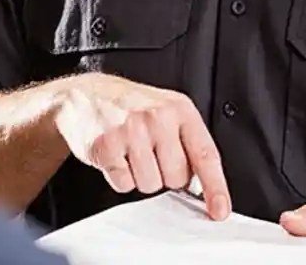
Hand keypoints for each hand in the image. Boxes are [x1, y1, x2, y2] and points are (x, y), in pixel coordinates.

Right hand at [52, 72, 230, 219]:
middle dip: (165, 175)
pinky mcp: (107, 145)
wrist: (86, 95)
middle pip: (176, 178)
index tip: (219, 210)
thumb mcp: (166, 111)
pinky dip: (120, 177)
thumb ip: (186, 142)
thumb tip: (202, 185)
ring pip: (150, 185)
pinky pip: (124, 184)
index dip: (215, 187)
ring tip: (131, 153)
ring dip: (141, 177)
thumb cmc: (130, 106)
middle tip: (150, 155)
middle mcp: (158, 117)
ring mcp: (132, 130)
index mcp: (180, 109)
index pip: (205, 154)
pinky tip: (116, 156)